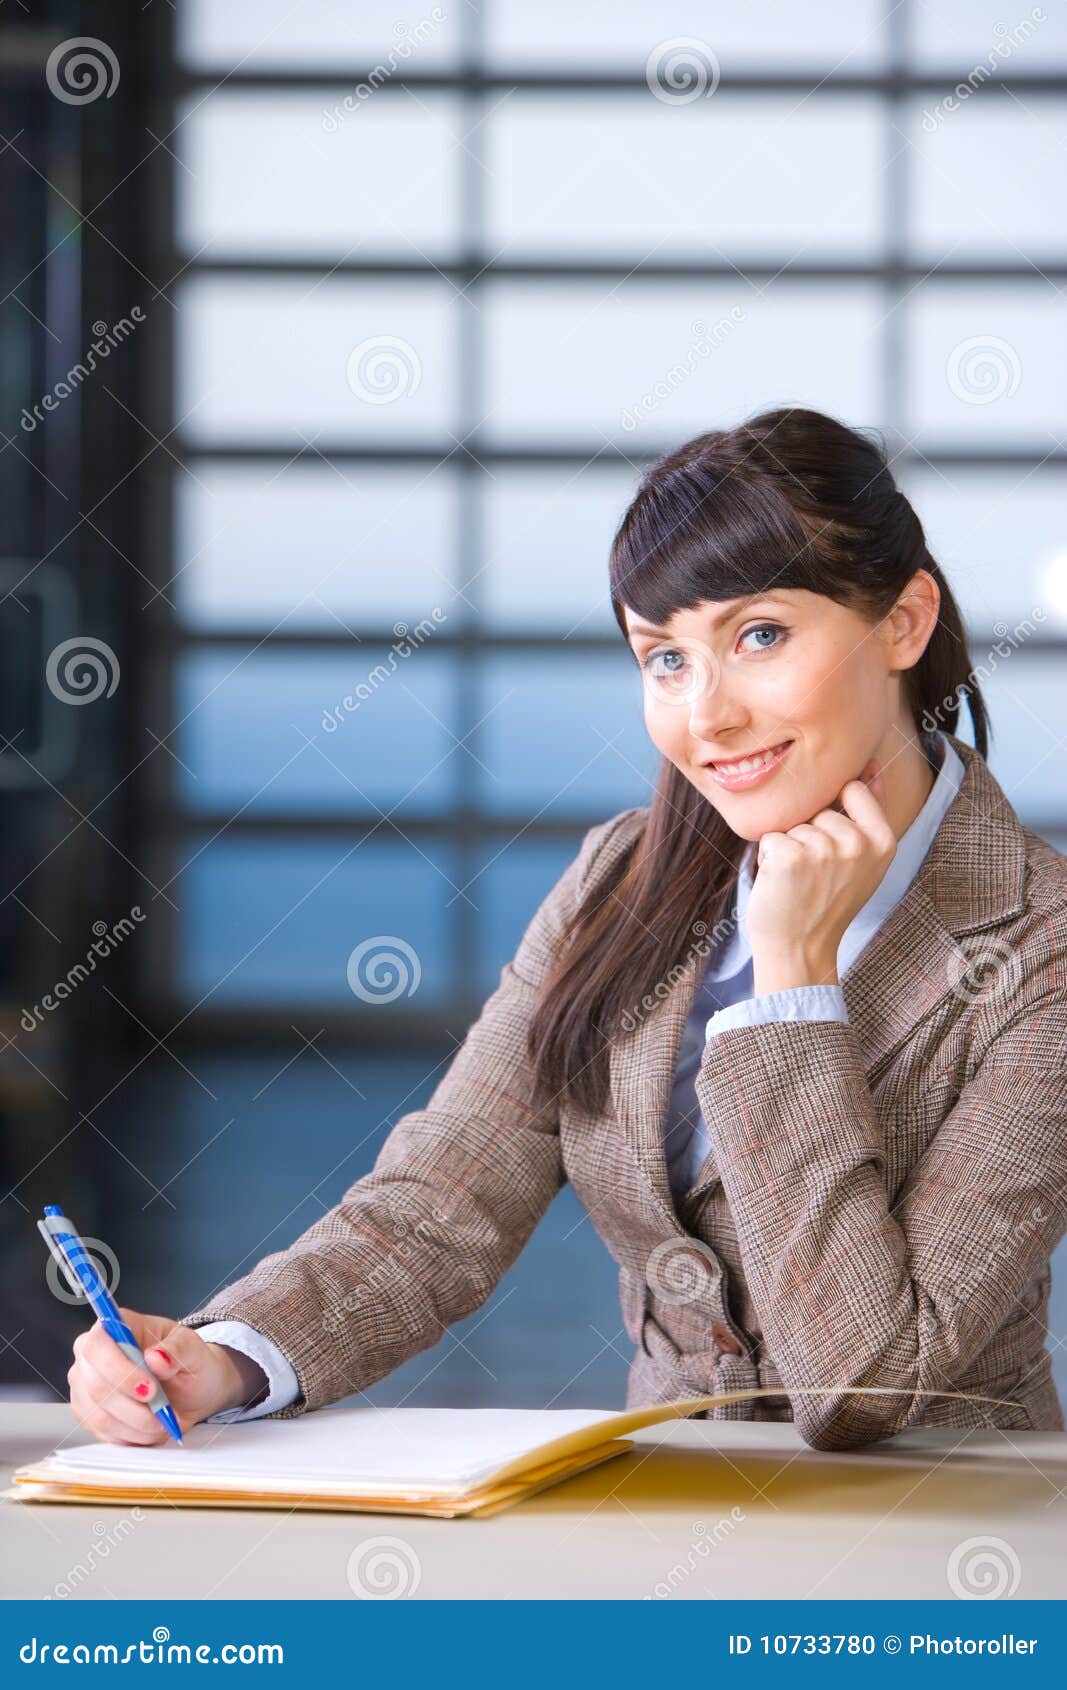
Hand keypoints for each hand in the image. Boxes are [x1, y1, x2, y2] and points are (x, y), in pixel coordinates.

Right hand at [67, 1307, 266, 1444]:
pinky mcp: (89, 1415)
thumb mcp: (194, 1350)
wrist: (190, 1388)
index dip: (120, 1371)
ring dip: (136, 1426)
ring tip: (162, 1422)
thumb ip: (178, 1350)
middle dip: (134, 1408)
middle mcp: (93, 1356)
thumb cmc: (187, 1362)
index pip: (97, 1346)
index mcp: (115, 1327)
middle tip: (163, 1413)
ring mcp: (86, 1387)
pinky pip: (104, 1435)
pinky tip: (151, 1430)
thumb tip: (156, 1357)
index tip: (149, 1389)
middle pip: (96, 1386)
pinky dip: (132, 1438)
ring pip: (99, 1416)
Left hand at [746, 758, 895, 994]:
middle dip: (810, 834)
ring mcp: (823, 849)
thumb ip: (869, 811)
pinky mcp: (789, 856)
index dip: (836, 814)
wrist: (800, 949)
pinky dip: (768, 857)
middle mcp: (857, 843)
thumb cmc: (828, 901)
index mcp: (884, 840)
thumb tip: (870, 764)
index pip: (853, 788)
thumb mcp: (864, 859)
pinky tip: (782, 884)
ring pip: (794, 823)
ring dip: (788, 848)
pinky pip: (770, 836)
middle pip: (819, 807)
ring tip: (800, 882)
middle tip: (816, 876)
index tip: (837, 850)